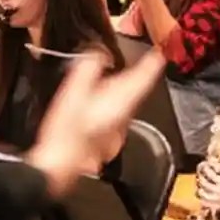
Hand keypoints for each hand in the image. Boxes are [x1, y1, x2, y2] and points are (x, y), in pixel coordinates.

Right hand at [26, 49, 167, 198]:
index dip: (151, 64)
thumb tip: (98, 55)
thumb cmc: (66, 132)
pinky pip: (119, 116)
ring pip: (128, 105)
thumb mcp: (72, 92)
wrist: (60, 165)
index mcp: (119, 103)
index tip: (158, 54)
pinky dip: (117, 104)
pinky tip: (106, 102)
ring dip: (129, 90)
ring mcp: (117, 131)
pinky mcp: (108, 140)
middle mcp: (124, 118)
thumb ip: (87, 70)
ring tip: (126, 77)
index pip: (143, 80)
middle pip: (138, 92)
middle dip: (141, 76)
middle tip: (145, 61)